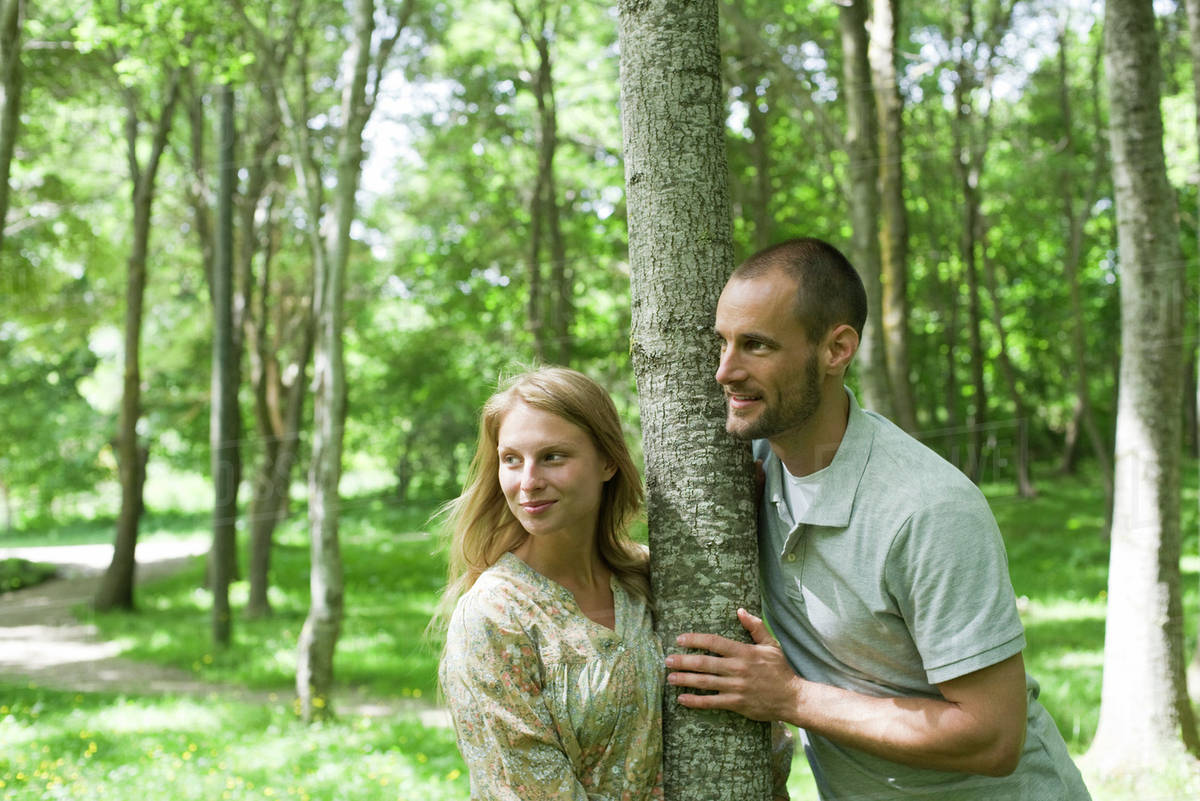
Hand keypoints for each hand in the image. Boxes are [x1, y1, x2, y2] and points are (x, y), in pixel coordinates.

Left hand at [665, 608, 799, 723]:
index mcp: (744, 652)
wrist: (792, 698)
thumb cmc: (780, 670)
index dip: (695, 639)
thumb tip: (740, 610)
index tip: (680, 639)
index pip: (714, 642)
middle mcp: (737, 669)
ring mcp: (736, 688)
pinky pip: (711, 703)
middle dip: (683, 661)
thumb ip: (755, 627)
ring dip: (684, 680)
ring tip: (670, 678)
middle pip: (704, 663)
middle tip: (667, 660)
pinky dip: (695, 701)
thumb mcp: (771, 645)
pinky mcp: (736, 704)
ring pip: (704, 683)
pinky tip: (682, 699)